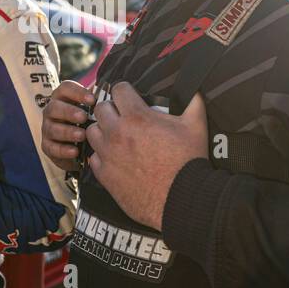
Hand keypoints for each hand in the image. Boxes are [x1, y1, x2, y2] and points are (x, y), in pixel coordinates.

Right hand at [40, 79, 95, 172]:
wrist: (81, 150)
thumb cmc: (88, 124)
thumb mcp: (93, 112)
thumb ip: (98, 103)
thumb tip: (111, 98)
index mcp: (63, 98)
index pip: (65, 88)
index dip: (77, 92)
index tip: (92, 100)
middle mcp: (52, 111)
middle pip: (55, 107)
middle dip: (69, 111)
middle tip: (83, 117)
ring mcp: (47, 128)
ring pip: (52, 128)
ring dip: (67, 131)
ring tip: (82, 135)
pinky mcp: (47, 146)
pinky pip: (52, 147)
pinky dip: (63, 150)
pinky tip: (75, 151)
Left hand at [85, 83, 209, 230]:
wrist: (181, 198)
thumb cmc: (188, 161)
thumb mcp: (196, 126)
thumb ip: (194, 102)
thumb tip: (196, 90)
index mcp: (137, 117)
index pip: (118, 89)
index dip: (125, 91)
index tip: (130, 96)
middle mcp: (117, 133)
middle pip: (100, 109)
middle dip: (111, 109)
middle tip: (122, 117)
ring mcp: (108, 154)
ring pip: (92, 132)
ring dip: (102, 131)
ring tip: (115, 137)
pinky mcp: (105, 174)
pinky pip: (93, 157)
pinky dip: (101, 155)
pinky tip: (114, 158)